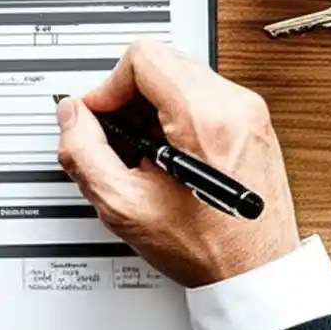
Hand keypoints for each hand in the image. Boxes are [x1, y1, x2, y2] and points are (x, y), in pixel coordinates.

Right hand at [56, 40, 297, 286]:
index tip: (99, 116)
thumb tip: (72, 117)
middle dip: (128, 94)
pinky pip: (202, 94)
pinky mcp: (252, 122)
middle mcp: (235, 105)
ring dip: (149, 105)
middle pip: (162, 60)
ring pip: (180, 75)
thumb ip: (85, 153)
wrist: (258, 272)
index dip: (108, 85)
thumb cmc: (207, 249)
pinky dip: (174, 113)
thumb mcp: (125, 207)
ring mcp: (249, 111)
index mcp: (206, 119)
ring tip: (142, 151)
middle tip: (116, 135)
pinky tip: (166, 154)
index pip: (143, 57)